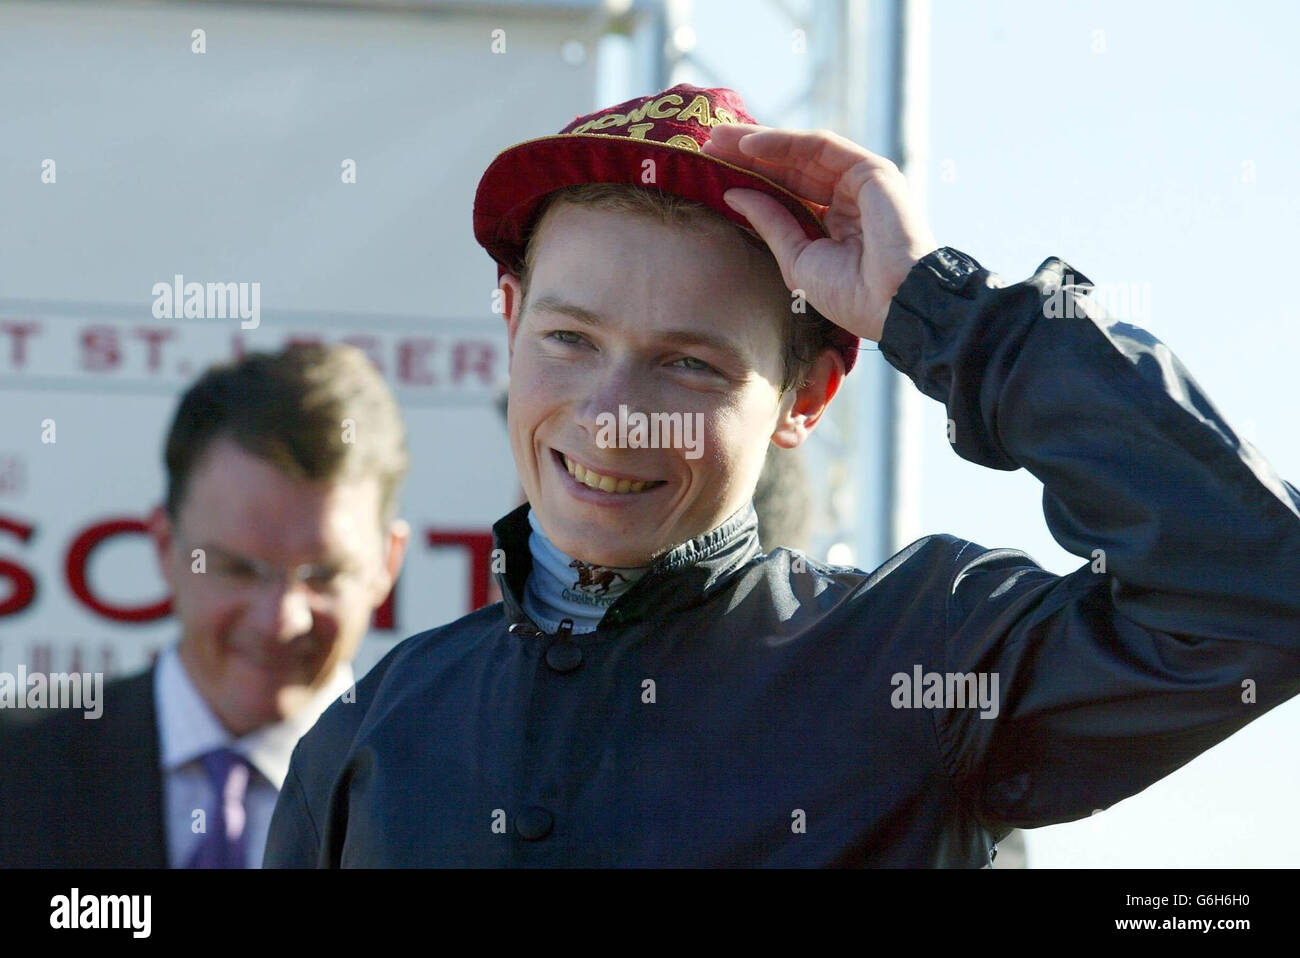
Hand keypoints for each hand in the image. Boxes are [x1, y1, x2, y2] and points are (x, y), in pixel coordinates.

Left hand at [701, 124, 937, 343]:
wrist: (894, 303)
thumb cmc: (852, 295)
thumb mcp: (797, 259)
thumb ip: (771, 223)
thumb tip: (734, 195)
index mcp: (836, 223)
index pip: (787, 191)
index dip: (751, 179)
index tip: (712, 170)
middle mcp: (849, 198)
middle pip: (791, 168)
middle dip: (748, 155)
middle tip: (707, 144)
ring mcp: (861, 181)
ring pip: (802, 153)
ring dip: (759, 143)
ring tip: (717, 138)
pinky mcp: (871, 170)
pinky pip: (820, 147)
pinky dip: (783, 143)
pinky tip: (748, 145)